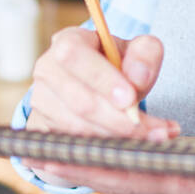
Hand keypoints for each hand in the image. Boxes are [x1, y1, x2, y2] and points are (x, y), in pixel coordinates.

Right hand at [26, 26, 178, 193]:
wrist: (101, 89)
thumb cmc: (119, 67)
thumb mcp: (138, 52)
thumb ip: (145, 55)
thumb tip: (138, 77)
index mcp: (68, 41)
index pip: (74, 55)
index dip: (101, 78)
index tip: (130, 99)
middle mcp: (47, 70)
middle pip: (78, 101)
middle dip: (118, 119)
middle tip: (153, 130)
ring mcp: (40, 101)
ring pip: (76, 129)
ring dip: (116, 139)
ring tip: (152, 139)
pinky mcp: (43, 129)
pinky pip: (71, 147)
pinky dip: (103, 152)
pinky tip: (130, 150)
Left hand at [35, 151, 194, 193]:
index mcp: (190, 191)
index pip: (137, 178)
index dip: (99, 167)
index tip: (62, 157)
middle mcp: (173, 190)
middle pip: (117, 178)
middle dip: (76, 167)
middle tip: (33, 154)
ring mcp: (173, 187)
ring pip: (120, 175)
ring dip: (83, 165)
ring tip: (42, 151)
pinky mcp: (177, 181)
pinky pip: (132, 172)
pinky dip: (103, 163)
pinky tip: (81, 154)